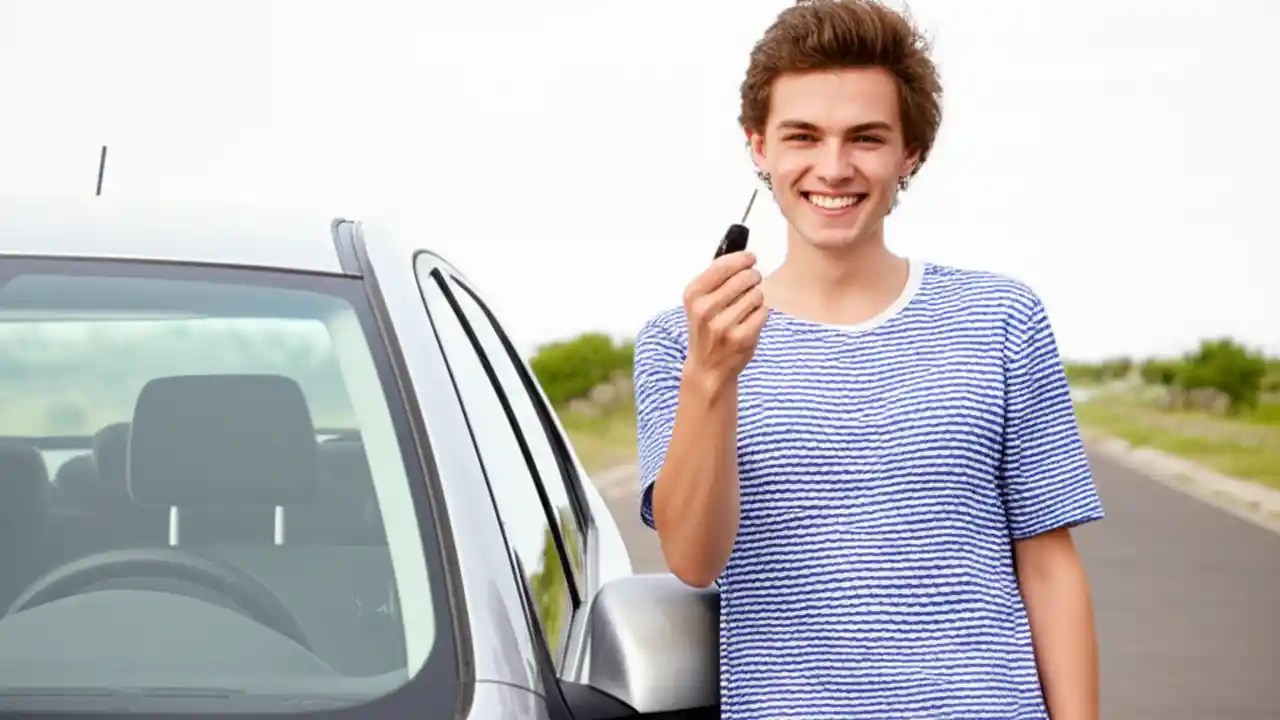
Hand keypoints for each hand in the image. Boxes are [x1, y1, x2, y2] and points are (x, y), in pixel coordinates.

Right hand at [681, 251, 767, 389]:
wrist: (707, 367)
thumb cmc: (707, 329)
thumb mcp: (699, 302)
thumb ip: (716, 278)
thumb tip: (744, 255)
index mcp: (693, 295)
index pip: (722, 266)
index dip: (742, 259)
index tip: (751, 258)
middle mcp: (704, 310)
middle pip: (744, 278)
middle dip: (752, 277)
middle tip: (752, 282)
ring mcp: (723, 325)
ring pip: (756, 294)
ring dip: (756, 299)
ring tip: (745, 309)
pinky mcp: (741, 338)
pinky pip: (763, 312)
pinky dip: (760, 315)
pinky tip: (750, 322)